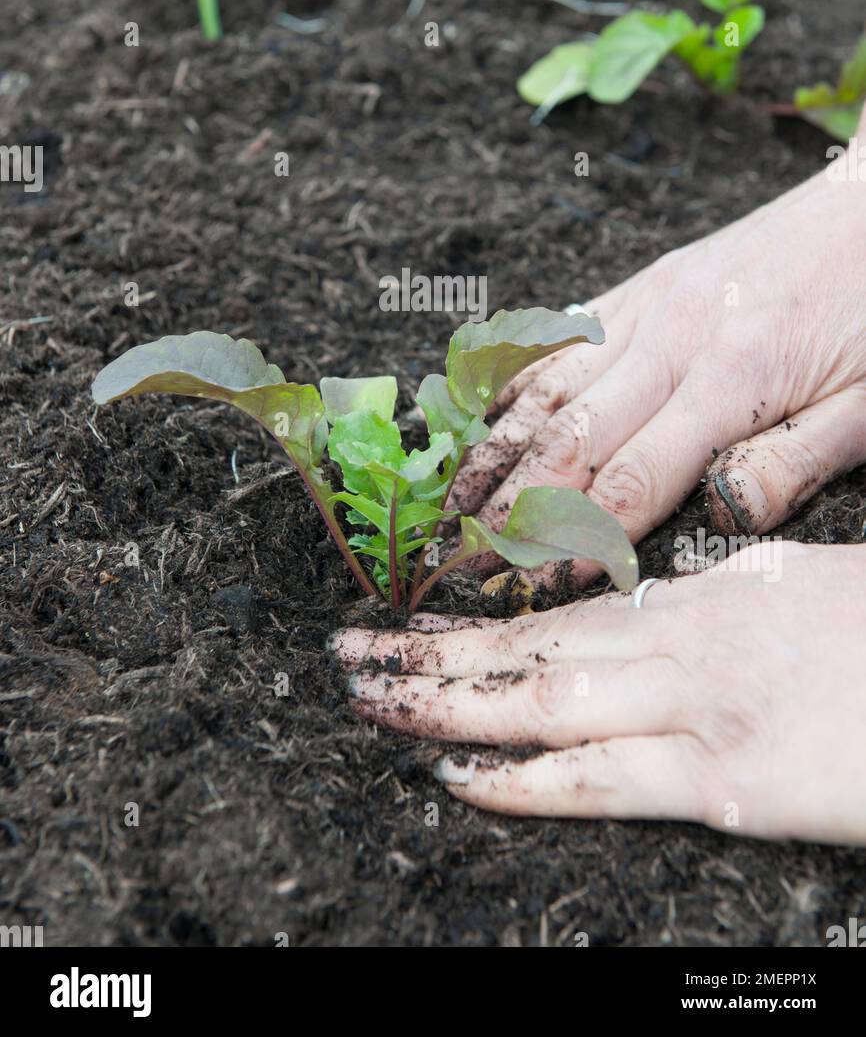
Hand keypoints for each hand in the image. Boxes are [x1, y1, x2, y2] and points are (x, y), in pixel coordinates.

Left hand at [331, 542, 865, 841]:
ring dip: (442, 697)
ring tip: (367, 693)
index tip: (415, 613)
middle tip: (347, 648)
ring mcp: (702, 706)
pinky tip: (456, 773)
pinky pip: (599, 780)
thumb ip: (730, 598)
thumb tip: (670, 600)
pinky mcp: (731, 780)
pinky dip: (519, 777)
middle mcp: (689, 640)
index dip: (481, 614)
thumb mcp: (806, 591)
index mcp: (711, 595)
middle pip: (531, 644)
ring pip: (542, 698)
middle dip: (429, 648)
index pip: (566, 605)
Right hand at [452, 133, 865, 581]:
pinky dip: (517, 376)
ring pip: (551, 385)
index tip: (530, 582)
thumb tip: (719, 518)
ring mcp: (652, 303)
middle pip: (570, 438)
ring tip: (452, 498)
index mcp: (734, 380)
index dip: (576, 539)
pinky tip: (483, 410)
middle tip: (464, 557)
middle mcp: (674, 339)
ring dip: (496, 447)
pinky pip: (564, 333)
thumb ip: (793, 466)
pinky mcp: (647, 282)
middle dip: (513, 505)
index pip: (632, 480)